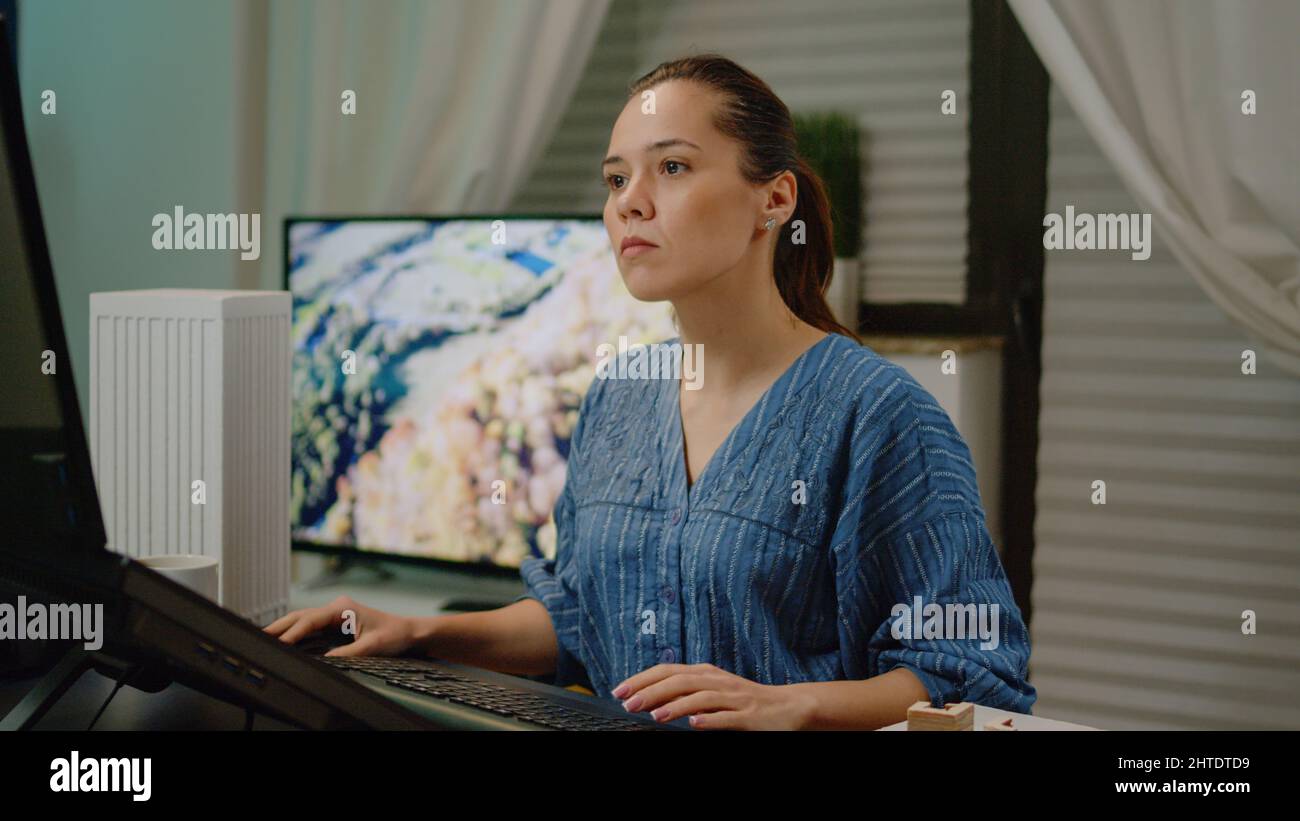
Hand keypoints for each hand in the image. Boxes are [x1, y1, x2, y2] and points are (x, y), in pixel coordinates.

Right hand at [263, 594, 418, 657]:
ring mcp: (334, 615)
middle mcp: (336, 608)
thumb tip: (325, 660)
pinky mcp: (335, 624)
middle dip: (279, 626)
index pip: (311, 620)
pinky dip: (294, 633)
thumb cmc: (395, 634)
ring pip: (302, 620)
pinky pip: (309, 627)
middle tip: (257, 637)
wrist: (409, 633)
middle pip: (300, 616)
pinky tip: (283, 640)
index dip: (293, 632)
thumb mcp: (372, 646)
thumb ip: (348, 653)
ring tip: (263, 638)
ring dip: (284, 629)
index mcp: (343, 608)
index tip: (279, 642)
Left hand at [611, 663, 816, 729]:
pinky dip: (709, 719)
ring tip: (655, 715)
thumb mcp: (713, 691)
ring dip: (676, 705)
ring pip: (700, 696)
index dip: (642, 679)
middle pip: (680, 680)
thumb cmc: (745, 702)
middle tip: (628, 703)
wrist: (788, 706)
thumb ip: (686, 692)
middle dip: (652, 691)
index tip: (619, 690)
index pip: (667, 670)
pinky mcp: (748, 715)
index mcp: (705, 673)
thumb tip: (649, 698)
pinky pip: (726, 717)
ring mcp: (734, 698)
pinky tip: (694, 725)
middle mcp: (717, 681)